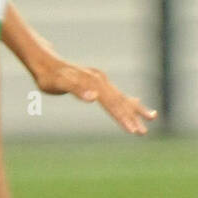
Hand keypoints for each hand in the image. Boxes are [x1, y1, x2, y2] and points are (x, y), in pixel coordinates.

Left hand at [34, 58, 155, 135]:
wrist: (45, 63)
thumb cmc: (50, 77)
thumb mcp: (59, 84)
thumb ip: (76, 90)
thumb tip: (93, 97)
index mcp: (94, 82)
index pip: (112, 103)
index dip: (123, 118)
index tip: (133, 131)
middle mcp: (101, 81)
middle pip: (121, 102)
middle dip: (133, 118)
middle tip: (143, 133)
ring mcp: (101, 81)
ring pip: (122, 98)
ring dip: (136, 110)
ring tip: (153, 118)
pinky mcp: (99, 82)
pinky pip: (117, 94)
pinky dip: (129, 101)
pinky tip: (137, 104)